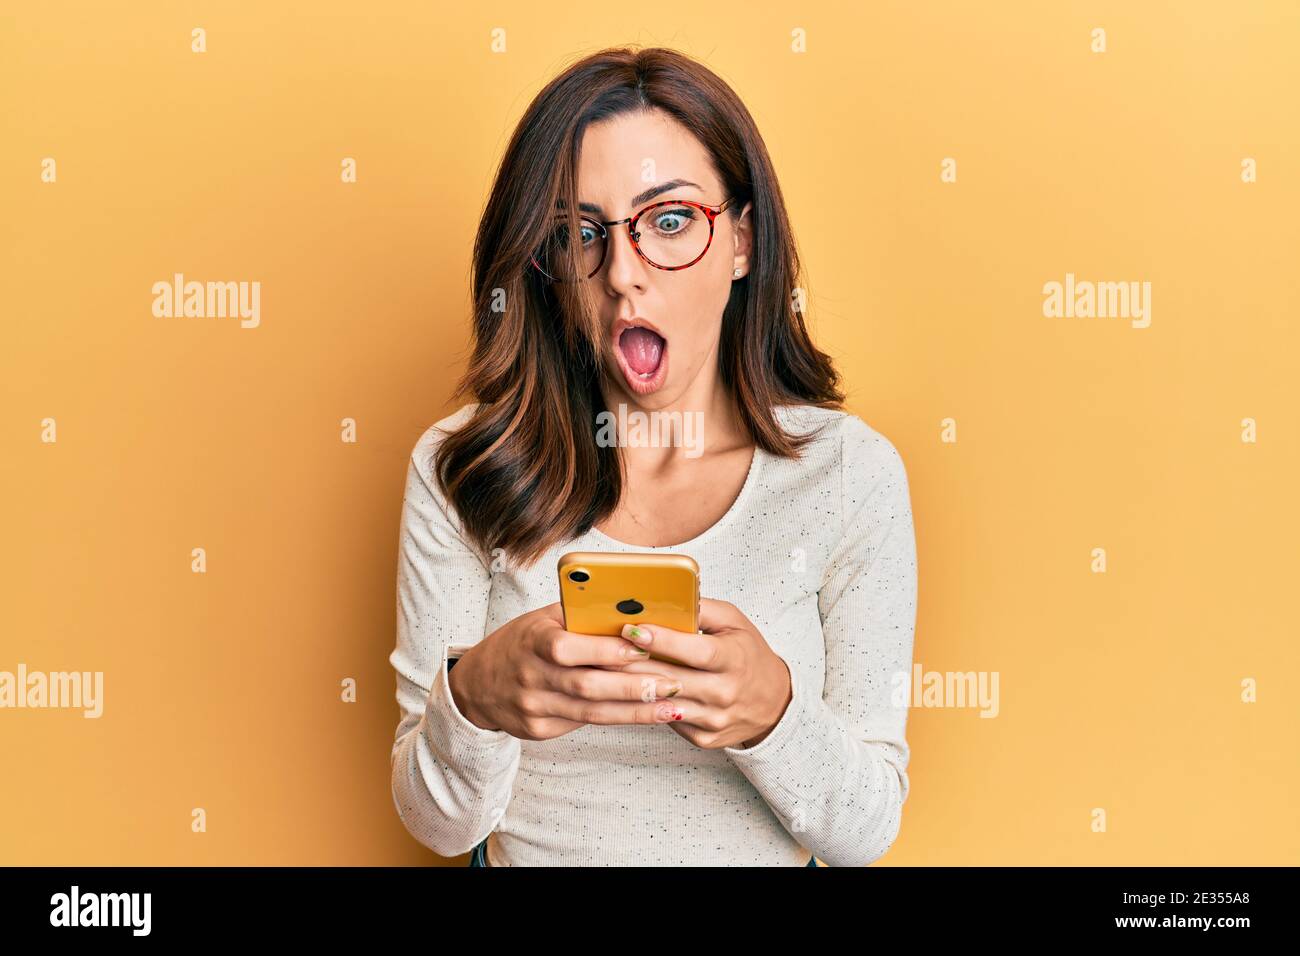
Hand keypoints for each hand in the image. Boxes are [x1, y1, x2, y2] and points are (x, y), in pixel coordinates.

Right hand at [448, 602, 685, 739]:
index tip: (646, 648)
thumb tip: (632, 609)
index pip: (571, 648)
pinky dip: (618, 719)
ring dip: (636, 710)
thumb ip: (580, 618)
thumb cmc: (522, 642)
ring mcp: (534, 708)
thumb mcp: (543, 620)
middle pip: (588, 686)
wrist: (478, 685)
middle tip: (674, 683)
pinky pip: (584, 724)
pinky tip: (647, 715)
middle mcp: (531, 677)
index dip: (609, 651)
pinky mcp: (540, 730)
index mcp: (533, 642)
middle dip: (634, 687)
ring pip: (592, 712)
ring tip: (673, 705)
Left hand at [596, 598, 792, 749]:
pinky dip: (644, 706)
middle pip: (670, 678)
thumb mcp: (734, 623)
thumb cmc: (748, 654)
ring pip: (662, 703)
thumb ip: (703, 609)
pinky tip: (621, 693)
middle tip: (599, 649)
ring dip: (629, 687)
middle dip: (632, 663)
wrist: (773, 703)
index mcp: (734, 660)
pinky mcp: (703, 738)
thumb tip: (669, 594)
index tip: (632, 628)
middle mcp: (725, 693)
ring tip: (601, 671)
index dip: (663, 640)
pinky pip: (666, 721)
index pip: (696, 651)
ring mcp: (713, 719)